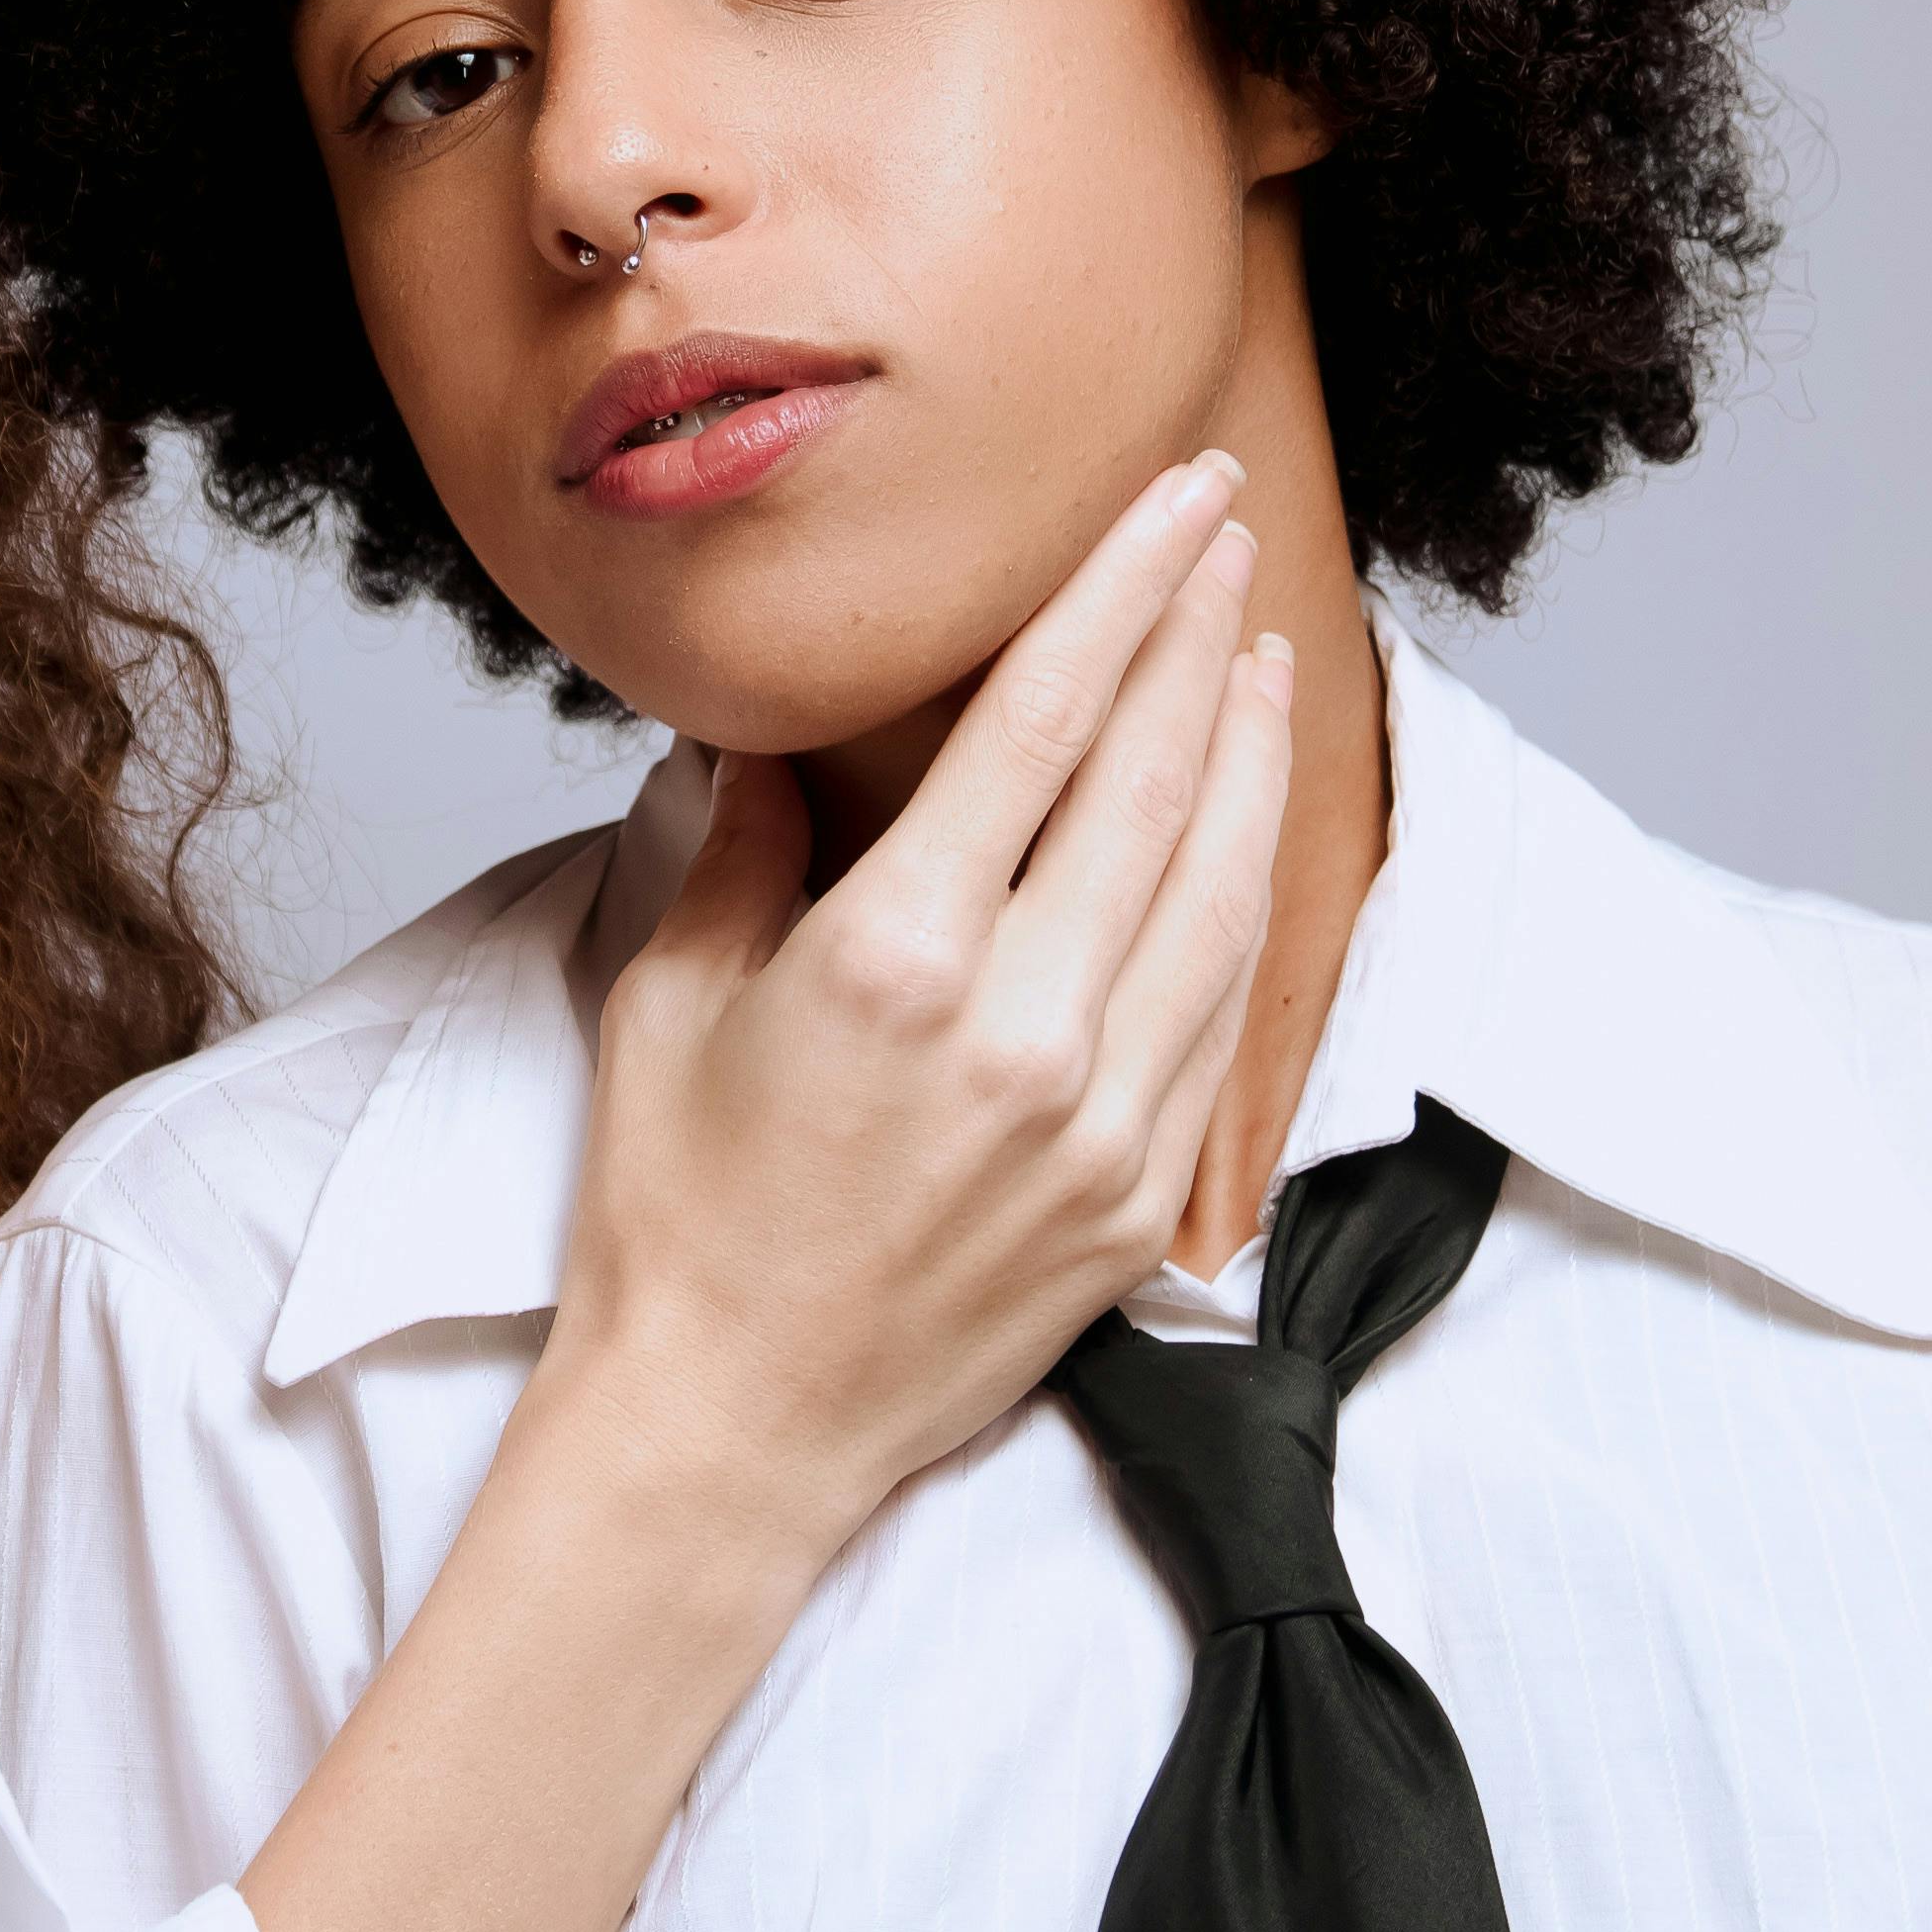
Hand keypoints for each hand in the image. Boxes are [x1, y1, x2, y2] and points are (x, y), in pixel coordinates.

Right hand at [521, 456, 1289, 1609]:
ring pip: (1218, 892)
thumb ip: (743, 851)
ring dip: (1249, 756)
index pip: (1043, 724)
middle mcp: (1021, 1029)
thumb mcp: (669, 1000)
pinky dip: (1245, 903)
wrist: (731, 1428)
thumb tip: (770, 739)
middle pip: (1151, 781)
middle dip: (1200, 634)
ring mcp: (1099, 1120)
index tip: (1173, 503)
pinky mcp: (1139, 1198)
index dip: (1120, 593)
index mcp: (893, 959)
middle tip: (1233, 529)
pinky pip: (1221, 1017)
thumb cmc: (676, 1219)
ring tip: (1262, 652)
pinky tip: (1246, 833)